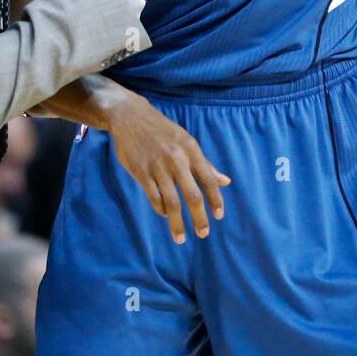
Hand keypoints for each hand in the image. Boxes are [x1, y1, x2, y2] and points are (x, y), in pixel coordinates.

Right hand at [101, 90, 230, 243]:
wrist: (130, 117)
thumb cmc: (163, 131)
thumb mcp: (186, 141)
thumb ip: (205, 163)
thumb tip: (226, 181)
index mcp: (191, 150)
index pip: (209, 179)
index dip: (216, 199)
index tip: (219, 216)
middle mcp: (176, 159)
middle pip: (192, 195)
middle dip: (200, 218)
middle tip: (204, 233)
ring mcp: (158, 167)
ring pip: (172, 202)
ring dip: (177, 223)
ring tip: (181, 238)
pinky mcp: (141, 172)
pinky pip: (154, 197)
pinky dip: (161, 209)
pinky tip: (165, 215)